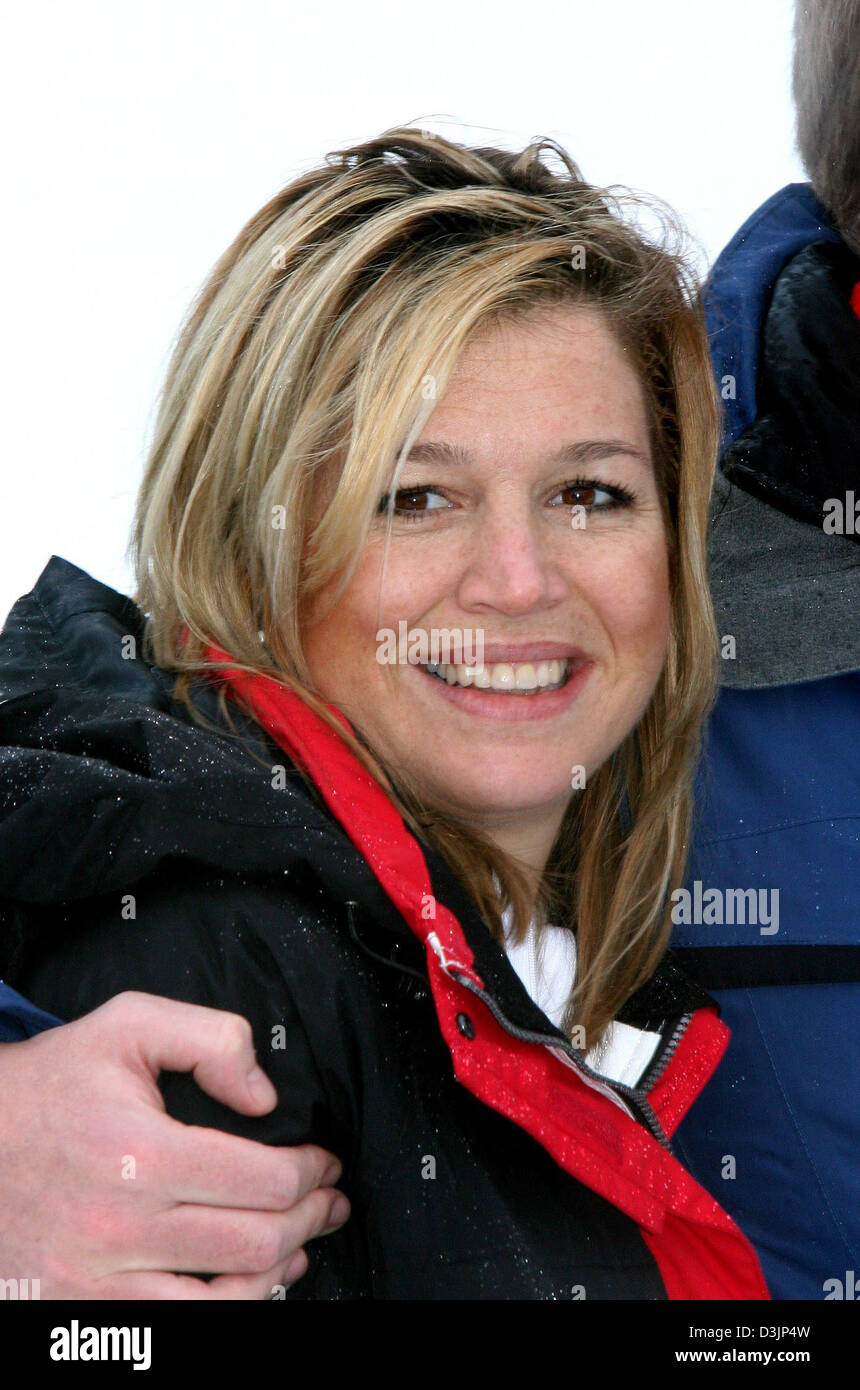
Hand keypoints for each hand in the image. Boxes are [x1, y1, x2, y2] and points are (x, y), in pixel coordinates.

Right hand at [0, 990, 349, 1297]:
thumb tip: (264, 1096)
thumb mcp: (129, 1025)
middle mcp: (122, 1226)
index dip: (312, 1171)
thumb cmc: (52, 1082)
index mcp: (142, 1153)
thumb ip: (211, 1040)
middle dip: (311, 1218)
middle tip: (328, 1199)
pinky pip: (177, 1331)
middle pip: (258, 1243)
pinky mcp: (80, 1312)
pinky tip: (248, 1284)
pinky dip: (228, 1310)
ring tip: (301, 1244)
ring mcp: (99, 1282)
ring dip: (280, 1271)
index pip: (266, 1181)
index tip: (322, 1161)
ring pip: (227, 1301)